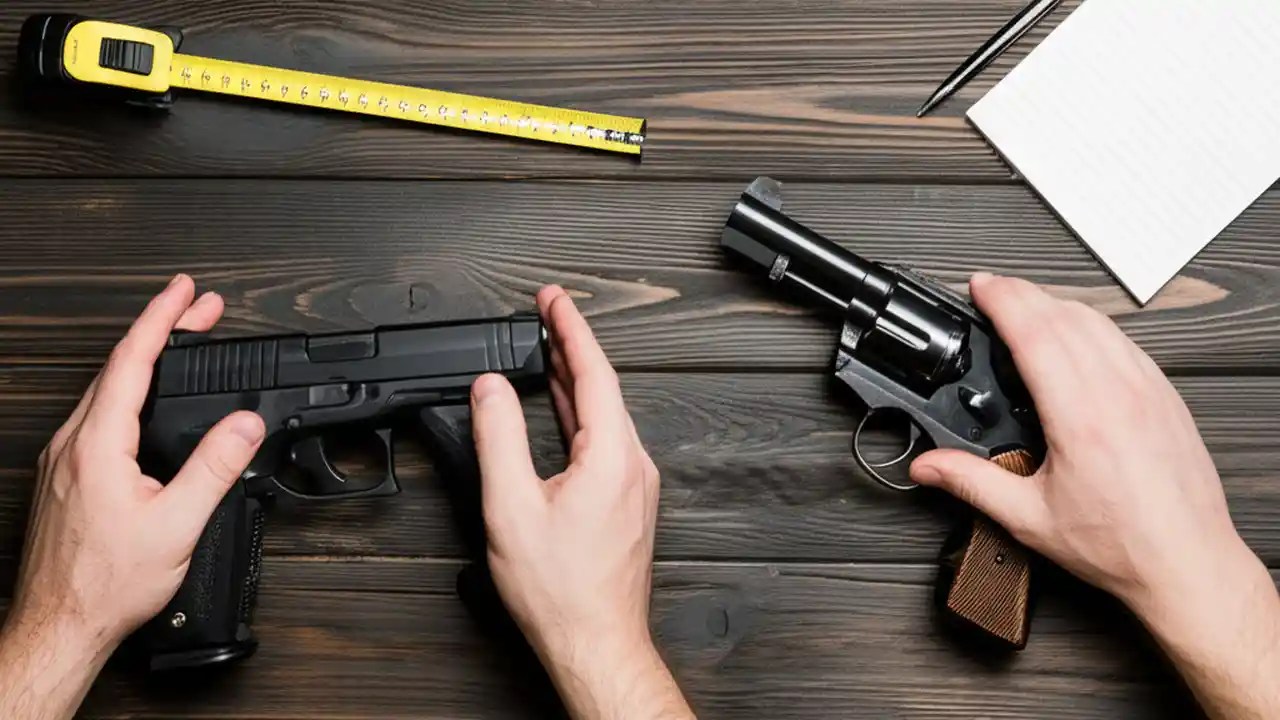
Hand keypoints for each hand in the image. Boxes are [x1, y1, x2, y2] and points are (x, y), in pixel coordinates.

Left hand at [0, 275, 264, 718]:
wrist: (59, 625)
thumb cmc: (106, 584)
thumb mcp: (176, 525)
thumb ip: (214, 468)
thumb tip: (244, 424)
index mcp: (96, 445)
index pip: (132, 360)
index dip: (162, 318)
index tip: (186, 291)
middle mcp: (71, 444)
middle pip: (118, 366)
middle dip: (161, 330)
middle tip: (199, 309)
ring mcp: (61, 461)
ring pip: (104, 391)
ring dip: (143, 360)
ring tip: (179, 346)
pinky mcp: (62, 478)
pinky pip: (95, 416)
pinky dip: (126, 391)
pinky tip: (143, 402)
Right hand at [471, 285, 691, 718]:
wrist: (595, 642)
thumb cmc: (561, 591)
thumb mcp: (511, 506)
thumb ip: (499, 438)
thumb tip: (491, 390)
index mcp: (612, 455)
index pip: (594, 370)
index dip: (571, 328)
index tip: (553, 299)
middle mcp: (632, 465)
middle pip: (604, 387)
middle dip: (572, 346)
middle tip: (547, 314)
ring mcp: (634, 485)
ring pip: (606, 415)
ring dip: (577, 380)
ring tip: (550, 350)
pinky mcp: (627, 503)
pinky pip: (606, 441)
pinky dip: (583, 413)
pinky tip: (565, 410)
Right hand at [910, 273, 1246, 609]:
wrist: (1187, 563)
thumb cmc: (1121, 545)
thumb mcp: (1029, 518)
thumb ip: (971, 483)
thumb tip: (928, 465)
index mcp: (1081, 418)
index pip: (1037, 333)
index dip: (1004, 299)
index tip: (981, 287)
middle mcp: (1118, 394)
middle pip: (1065, 315)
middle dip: (1023, 292)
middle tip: (992, 290)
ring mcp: (1148, 389)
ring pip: (1099, 321)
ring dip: (1057, 303)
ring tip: (1027, 306)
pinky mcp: (1166, 396)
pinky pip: (1125, 341)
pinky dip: (1092, 325)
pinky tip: (1077, 337)